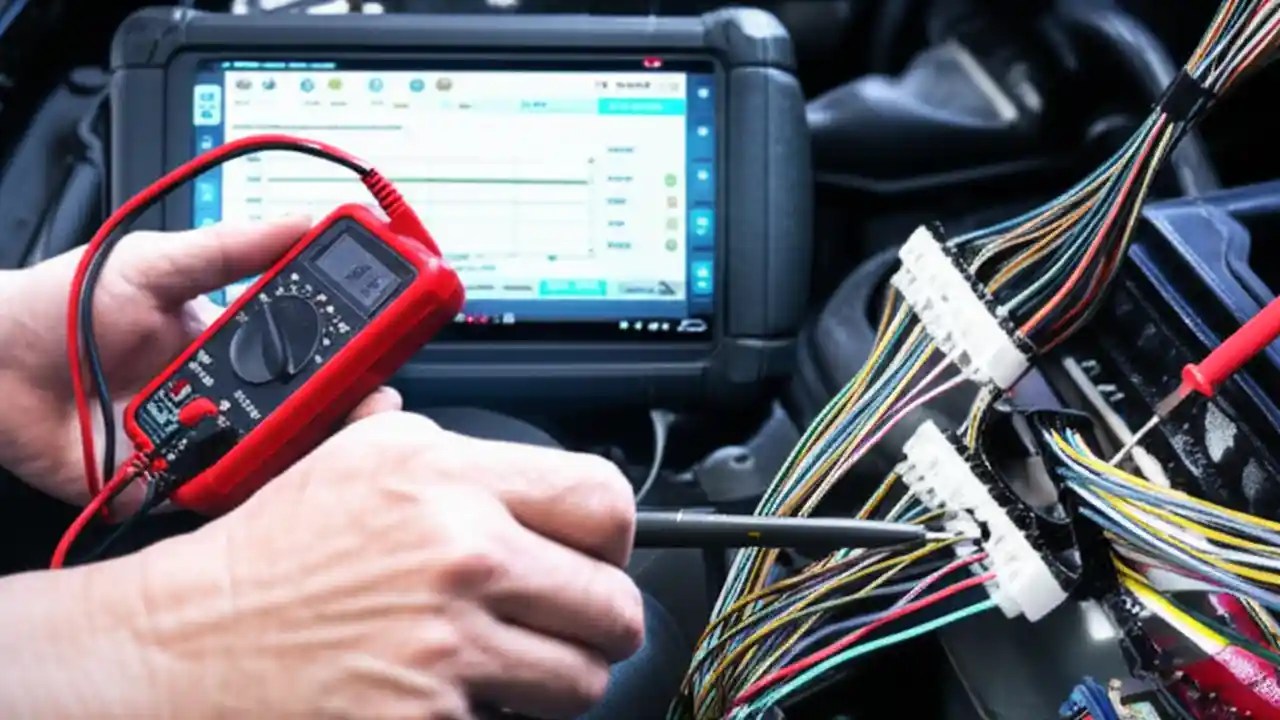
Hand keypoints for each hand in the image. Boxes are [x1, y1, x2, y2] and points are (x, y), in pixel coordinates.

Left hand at [0, 217, 398, 507]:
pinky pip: (222, 494)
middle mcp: (225, 399)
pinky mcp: (166, 487)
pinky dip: (250, 485)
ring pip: (273, 458)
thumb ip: (233, 248)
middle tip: (377, 401)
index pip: (308, 354)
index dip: (350, 355)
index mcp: (232, 347)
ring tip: (335, 433)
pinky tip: (274, 467)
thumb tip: (303, 221)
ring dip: (309, 449)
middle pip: (303, 413)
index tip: (388, 344)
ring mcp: (200, 444)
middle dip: (347, 410)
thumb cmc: (59, 308)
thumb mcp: (158, 262)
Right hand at [119, 411, 642, 718]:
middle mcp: (459, 553)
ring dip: (560, 679)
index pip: (604, 501)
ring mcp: (448, 644)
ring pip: (582, 679)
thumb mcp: (352, 455)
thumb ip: (436, 440)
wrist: (189, 643)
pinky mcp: (431, 719)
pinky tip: (454, 693)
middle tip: (568, 625)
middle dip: (599, 622)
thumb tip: (497, 446)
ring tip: (516, 666)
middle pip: (612, 603)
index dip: (614, 538)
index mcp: (449, 478)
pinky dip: (497, 717)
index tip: (599, 556)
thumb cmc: (269, 553)